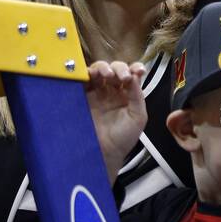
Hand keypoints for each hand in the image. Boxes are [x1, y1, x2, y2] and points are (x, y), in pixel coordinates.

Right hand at [86, 61, 147, 180]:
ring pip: (98, 70)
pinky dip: (86, 73)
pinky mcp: (82, 96)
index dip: (134, 68)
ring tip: (106, 75)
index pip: (131, 74)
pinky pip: (82, 80)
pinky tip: (91, 75)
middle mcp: (112, 90)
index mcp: (127, 94)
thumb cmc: (122, 138)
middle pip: (114, 69)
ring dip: (103, 68)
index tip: (138, 70)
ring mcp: (96, 92)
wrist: (104, 153)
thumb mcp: (138, 117)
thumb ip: (137, 95)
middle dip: (118, 68)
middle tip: (122, 76)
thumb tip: (136, 75)